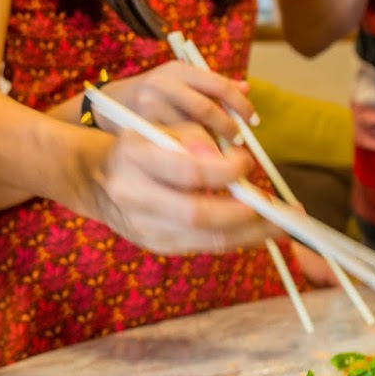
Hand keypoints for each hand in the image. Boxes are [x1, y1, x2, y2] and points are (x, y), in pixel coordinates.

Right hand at [71, 127, 275, 254]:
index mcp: (133, 158)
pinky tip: (258, 232)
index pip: (188, 171)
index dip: (226, 171)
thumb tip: (229, 160)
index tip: (248, 163)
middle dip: (246, 215)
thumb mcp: (157, 129)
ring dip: (250, 234)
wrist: (93, 178)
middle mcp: (134, 196)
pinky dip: (235, 240)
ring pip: (205, 239)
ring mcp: (143, 226)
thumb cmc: (138, 148)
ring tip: (281, 227)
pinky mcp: (154, 244)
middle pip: (198, 214)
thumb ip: (194, 138)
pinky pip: (203, 246)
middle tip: (279, 210)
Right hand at [97, 62, 255, 144]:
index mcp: (178, 70)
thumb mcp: (181, 82)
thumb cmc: (156, 95)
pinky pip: (175, 146)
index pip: (218, 84)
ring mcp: (149, 107)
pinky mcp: (141, 128)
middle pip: (206, 109)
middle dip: (228, 128)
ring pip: (191, 130)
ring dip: (213, 146)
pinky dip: (193, 156)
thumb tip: (246, 88)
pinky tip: (204, 164)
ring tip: (225, 157)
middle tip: (241, 144)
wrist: (111, 105)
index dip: (240, 104)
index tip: (253, 121)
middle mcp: (163, 85)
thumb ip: (212, 86)